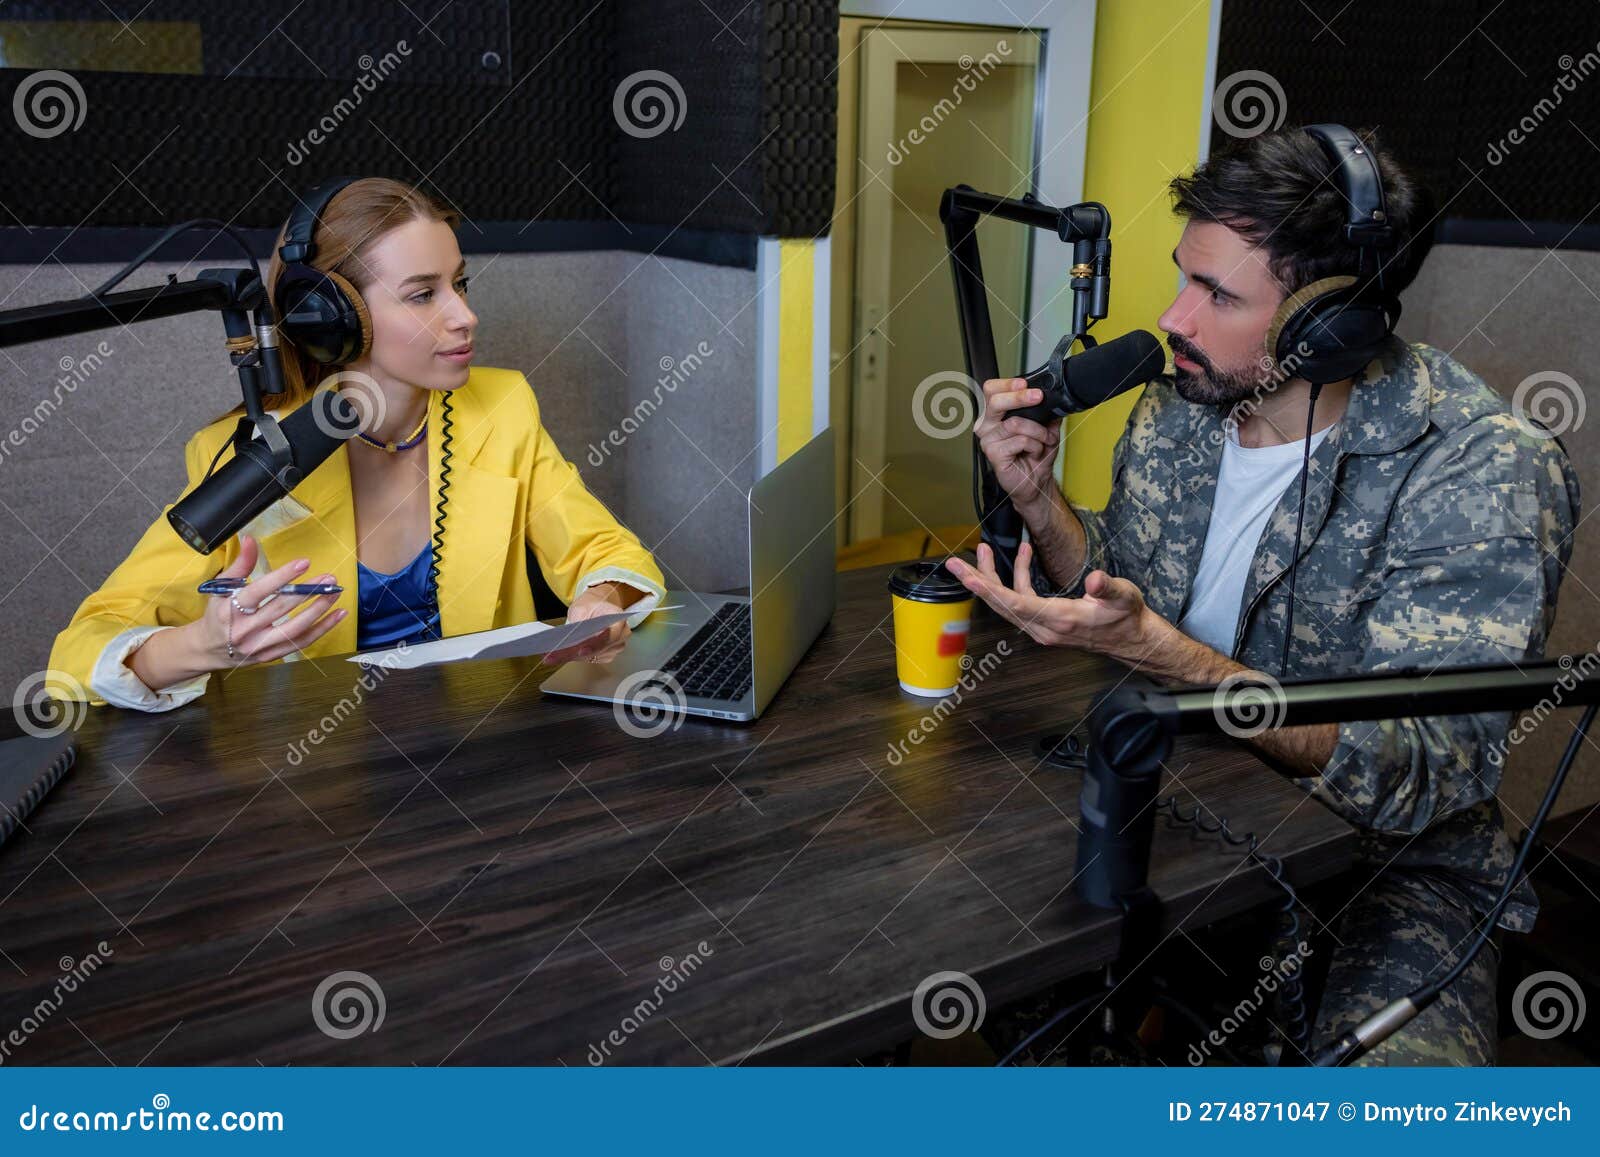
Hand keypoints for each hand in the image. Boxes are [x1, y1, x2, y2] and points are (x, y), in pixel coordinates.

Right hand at [185, 533, 346, 670]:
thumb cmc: (218, 613)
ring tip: (334, 594)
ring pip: (294, 629)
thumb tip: (250, 539)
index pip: (259, 591)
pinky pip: (300, 643)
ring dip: (318, 611)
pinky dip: (321, 629)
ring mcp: (258, 646)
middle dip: (307, 592)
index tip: (304, 563)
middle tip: (328, 578)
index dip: (282, 576)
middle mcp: (244, 630)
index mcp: (229, 610)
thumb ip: (240, 564)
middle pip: (280, 609)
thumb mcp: (222, 587)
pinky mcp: (270, 656)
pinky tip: (337, 614)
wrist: (208, 648)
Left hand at [545, 582, 638, 664]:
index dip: (595, 644)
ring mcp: (616, 646)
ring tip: (556, 656)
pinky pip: (594, 659)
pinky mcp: (608, 654)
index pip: (610, 635)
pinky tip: (565, 655)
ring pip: (595, 656)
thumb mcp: (581, 607)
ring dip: (576, 656)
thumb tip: (569, 639)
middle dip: (578, 653)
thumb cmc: (592, 605)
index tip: (580, 650)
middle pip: (601, 649)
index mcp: (618, 619)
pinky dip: (579, 657)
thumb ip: (578, 622)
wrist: (597, 605)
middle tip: (557, 655)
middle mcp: (621, 634)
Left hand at [944, 541, 1167, 664]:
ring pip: (1007, 602)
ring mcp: (1042, 627)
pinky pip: (1021, 600)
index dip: (990, 589)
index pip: (1016, 604)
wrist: (1132, 639)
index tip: (968, 577)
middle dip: (976, 582)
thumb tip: (1094, 580)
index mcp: (1060, 619)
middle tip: (955, 563)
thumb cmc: (1127, 617)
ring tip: (984, 549)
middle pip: (1002, 604)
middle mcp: (1045, 627)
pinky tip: (1022, 556)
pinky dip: (1016, 578)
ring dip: (994, 577)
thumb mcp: (1123, 597)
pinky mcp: (1044, 623)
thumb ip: (1106, 588)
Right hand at [975, 376, 1062, 514]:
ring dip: (1038, 432)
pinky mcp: (993, 453)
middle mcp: (988, 425)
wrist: (1037, 479)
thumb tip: (1054, 397)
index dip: (1006, 384)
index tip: (1024, 383)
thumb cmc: (1036, 454)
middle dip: (1019, 397)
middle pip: (995, 401)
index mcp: (995, 414)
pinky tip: (1034, 452)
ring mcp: (988, 440)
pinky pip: (1019, 440)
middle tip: (1037, 397)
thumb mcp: (1047, 426)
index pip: (991, 390)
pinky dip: (1034, 445)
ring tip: (1044, 441)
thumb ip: (1047, 410)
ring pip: (1015, 423)